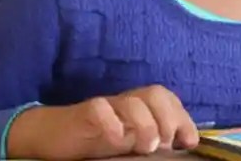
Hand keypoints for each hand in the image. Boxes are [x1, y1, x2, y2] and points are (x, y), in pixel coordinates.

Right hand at [7, 85, 198, 159]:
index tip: (189, 141)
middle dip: (169, 117)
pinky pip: (99, 109)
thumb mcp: (130, 142)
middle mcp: (125, 102)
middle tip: (166, 142)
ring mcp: (105, 106)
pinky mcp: (83, 114)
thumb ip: (153, 139)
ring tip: (147, 147)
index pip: (167, 99)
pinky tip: (116, 140)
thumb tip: (183, 144)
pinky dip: (112, 124)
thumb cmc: (95, 141)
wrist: (51, 136)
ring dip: (146, 124)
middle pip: (155, 94)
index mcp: (140, 106)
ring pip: (132, 101)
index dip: (182, 117)